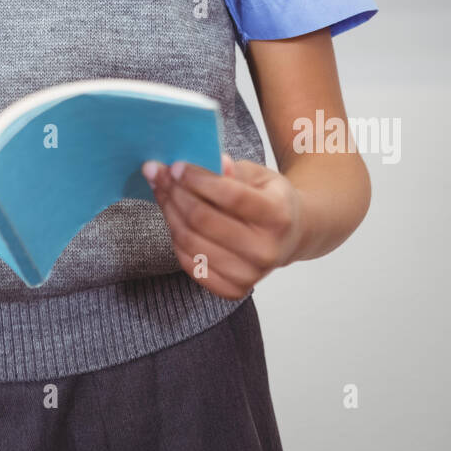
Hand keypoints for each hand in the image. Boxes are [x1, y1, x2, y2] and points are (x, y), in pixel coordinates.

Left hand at [142, 153, 302, 299]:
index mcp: (279, 216)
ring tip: (162, 192)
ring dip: (169, 212)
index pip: (231, 196)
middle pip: (204, 220)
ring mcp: (250, 275)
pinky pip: (190, 264)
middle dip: (175, 193)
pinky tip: (173, 218)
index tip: (177, 166)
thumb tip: (211, 161)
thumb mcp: (259, 176)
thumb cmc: (271, 200)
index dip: (198, 179)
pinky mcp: (233, 290)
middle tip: (160, 175)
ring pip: (191, 242)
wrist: (290, 237)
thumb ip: (234, 170)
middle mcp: (267, 251)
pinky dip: (175, 238)